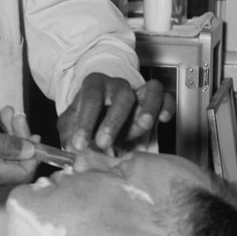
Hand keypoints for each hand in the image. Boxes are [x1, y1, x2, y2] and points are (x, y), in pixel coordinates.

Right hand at [0, 117, 37, 197]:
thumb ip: (5, 144)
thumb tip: (31, 150)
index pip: (24, 171)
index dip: (31, 152)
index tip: (29, 129)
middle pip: (17, 166)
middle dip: (19, 138)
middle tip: (13, 114)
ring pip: (8, 162)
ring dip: (9, 138)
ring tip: (4, 115)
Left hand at [56, 74, 175, 153]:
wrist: (100, 110)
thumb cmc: (86, 117)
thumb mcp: (71, 123)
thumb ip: (69, 134)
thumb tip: (69, 150)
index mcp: (95, 85)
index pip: (90, 99)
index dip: (85, 122)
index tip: (79, 144)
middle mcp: (118, 85)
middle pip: (122, 95)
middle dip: (113, 121)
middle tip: (103, 143)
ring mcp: (139, 91)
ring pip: (150, 90)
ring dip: (148, 108)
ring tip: (144, 125)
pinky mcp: (155, 100)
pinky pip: (166, 98)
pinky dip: (167, 107)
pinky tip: (163, 119)